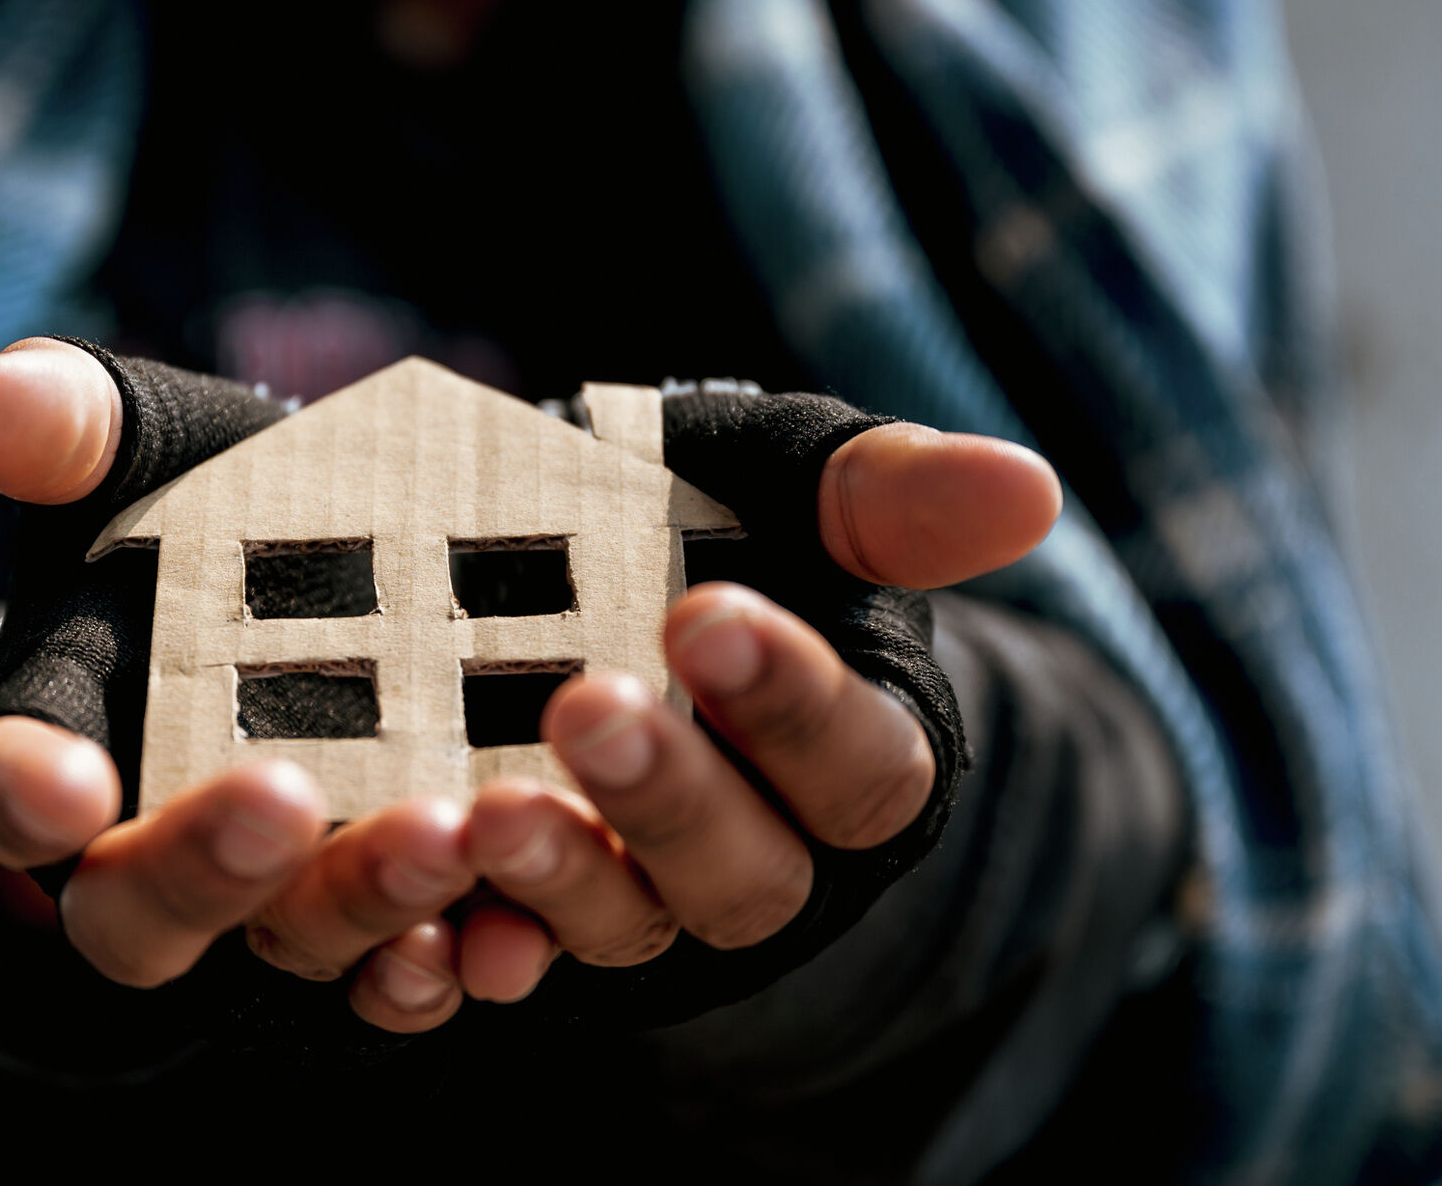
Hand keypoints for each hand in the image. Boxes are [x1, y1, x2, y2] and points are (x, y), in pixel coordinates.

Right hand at [0, 338, 474, 1032]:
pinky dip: (449, 959)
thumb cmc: (201, 526)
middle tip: (282, 790)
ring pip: (293, 943)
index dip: (20, 790)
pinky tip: (501, 930)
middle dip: (207, 860)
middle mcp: (146, 859)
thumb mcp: (136, 463)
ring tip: (441, 831)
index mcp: (56, 745)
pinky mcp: (376, 930)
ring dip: (362, 900)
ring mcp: (266, 909)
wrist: (326, 593)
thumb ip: (73, 433)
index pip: (4, 785)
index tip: (58, 783)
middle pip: (143, 908)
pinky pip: (401, 974)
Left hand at [455, 406, 1061, 1007]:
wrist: (572, 568)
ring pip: (627, 930)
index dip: (791, 704)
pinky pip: (504, 966)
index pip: (859, 768)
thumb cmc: (711, 522)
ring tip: (492, 812)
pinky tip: (427, 932)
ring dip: (564, 883)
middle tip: (586, 707)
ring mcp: (639, 900)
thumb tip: (1027, 490)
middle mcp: (757, 855)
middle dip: (668, 799)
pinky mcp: (527, 920)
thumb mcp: (793, 487)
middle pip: (744, 875)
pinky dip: (466, 957)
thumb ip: (888, 499)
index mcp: (847, 760)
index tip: (704, 614)